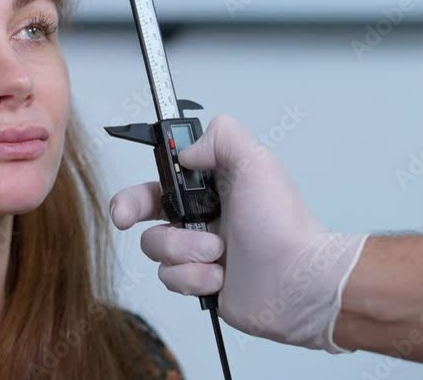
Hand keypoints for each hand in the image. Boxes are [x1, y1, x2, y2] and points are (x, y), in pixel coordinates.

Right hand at [109, 115, 367, 352]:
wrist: (298, 281)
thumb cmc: (283, 224)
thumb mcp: (256, 163)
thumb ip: (222, 138)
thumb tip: (188, 152)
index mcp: (211, 188)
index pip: (163, 178)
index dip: (142, 180)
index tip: (133, 191)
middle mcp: (201, 218)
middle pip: (144, 211)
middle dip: (128, 210)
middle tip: (124, 217)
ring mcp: (198, 252)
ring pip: (156, 248)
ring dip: (184, 250)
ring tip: (218, 253)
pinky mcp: (199, 283)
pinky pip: (172, 278)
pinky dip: (195, 277)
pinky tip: (220, 277)